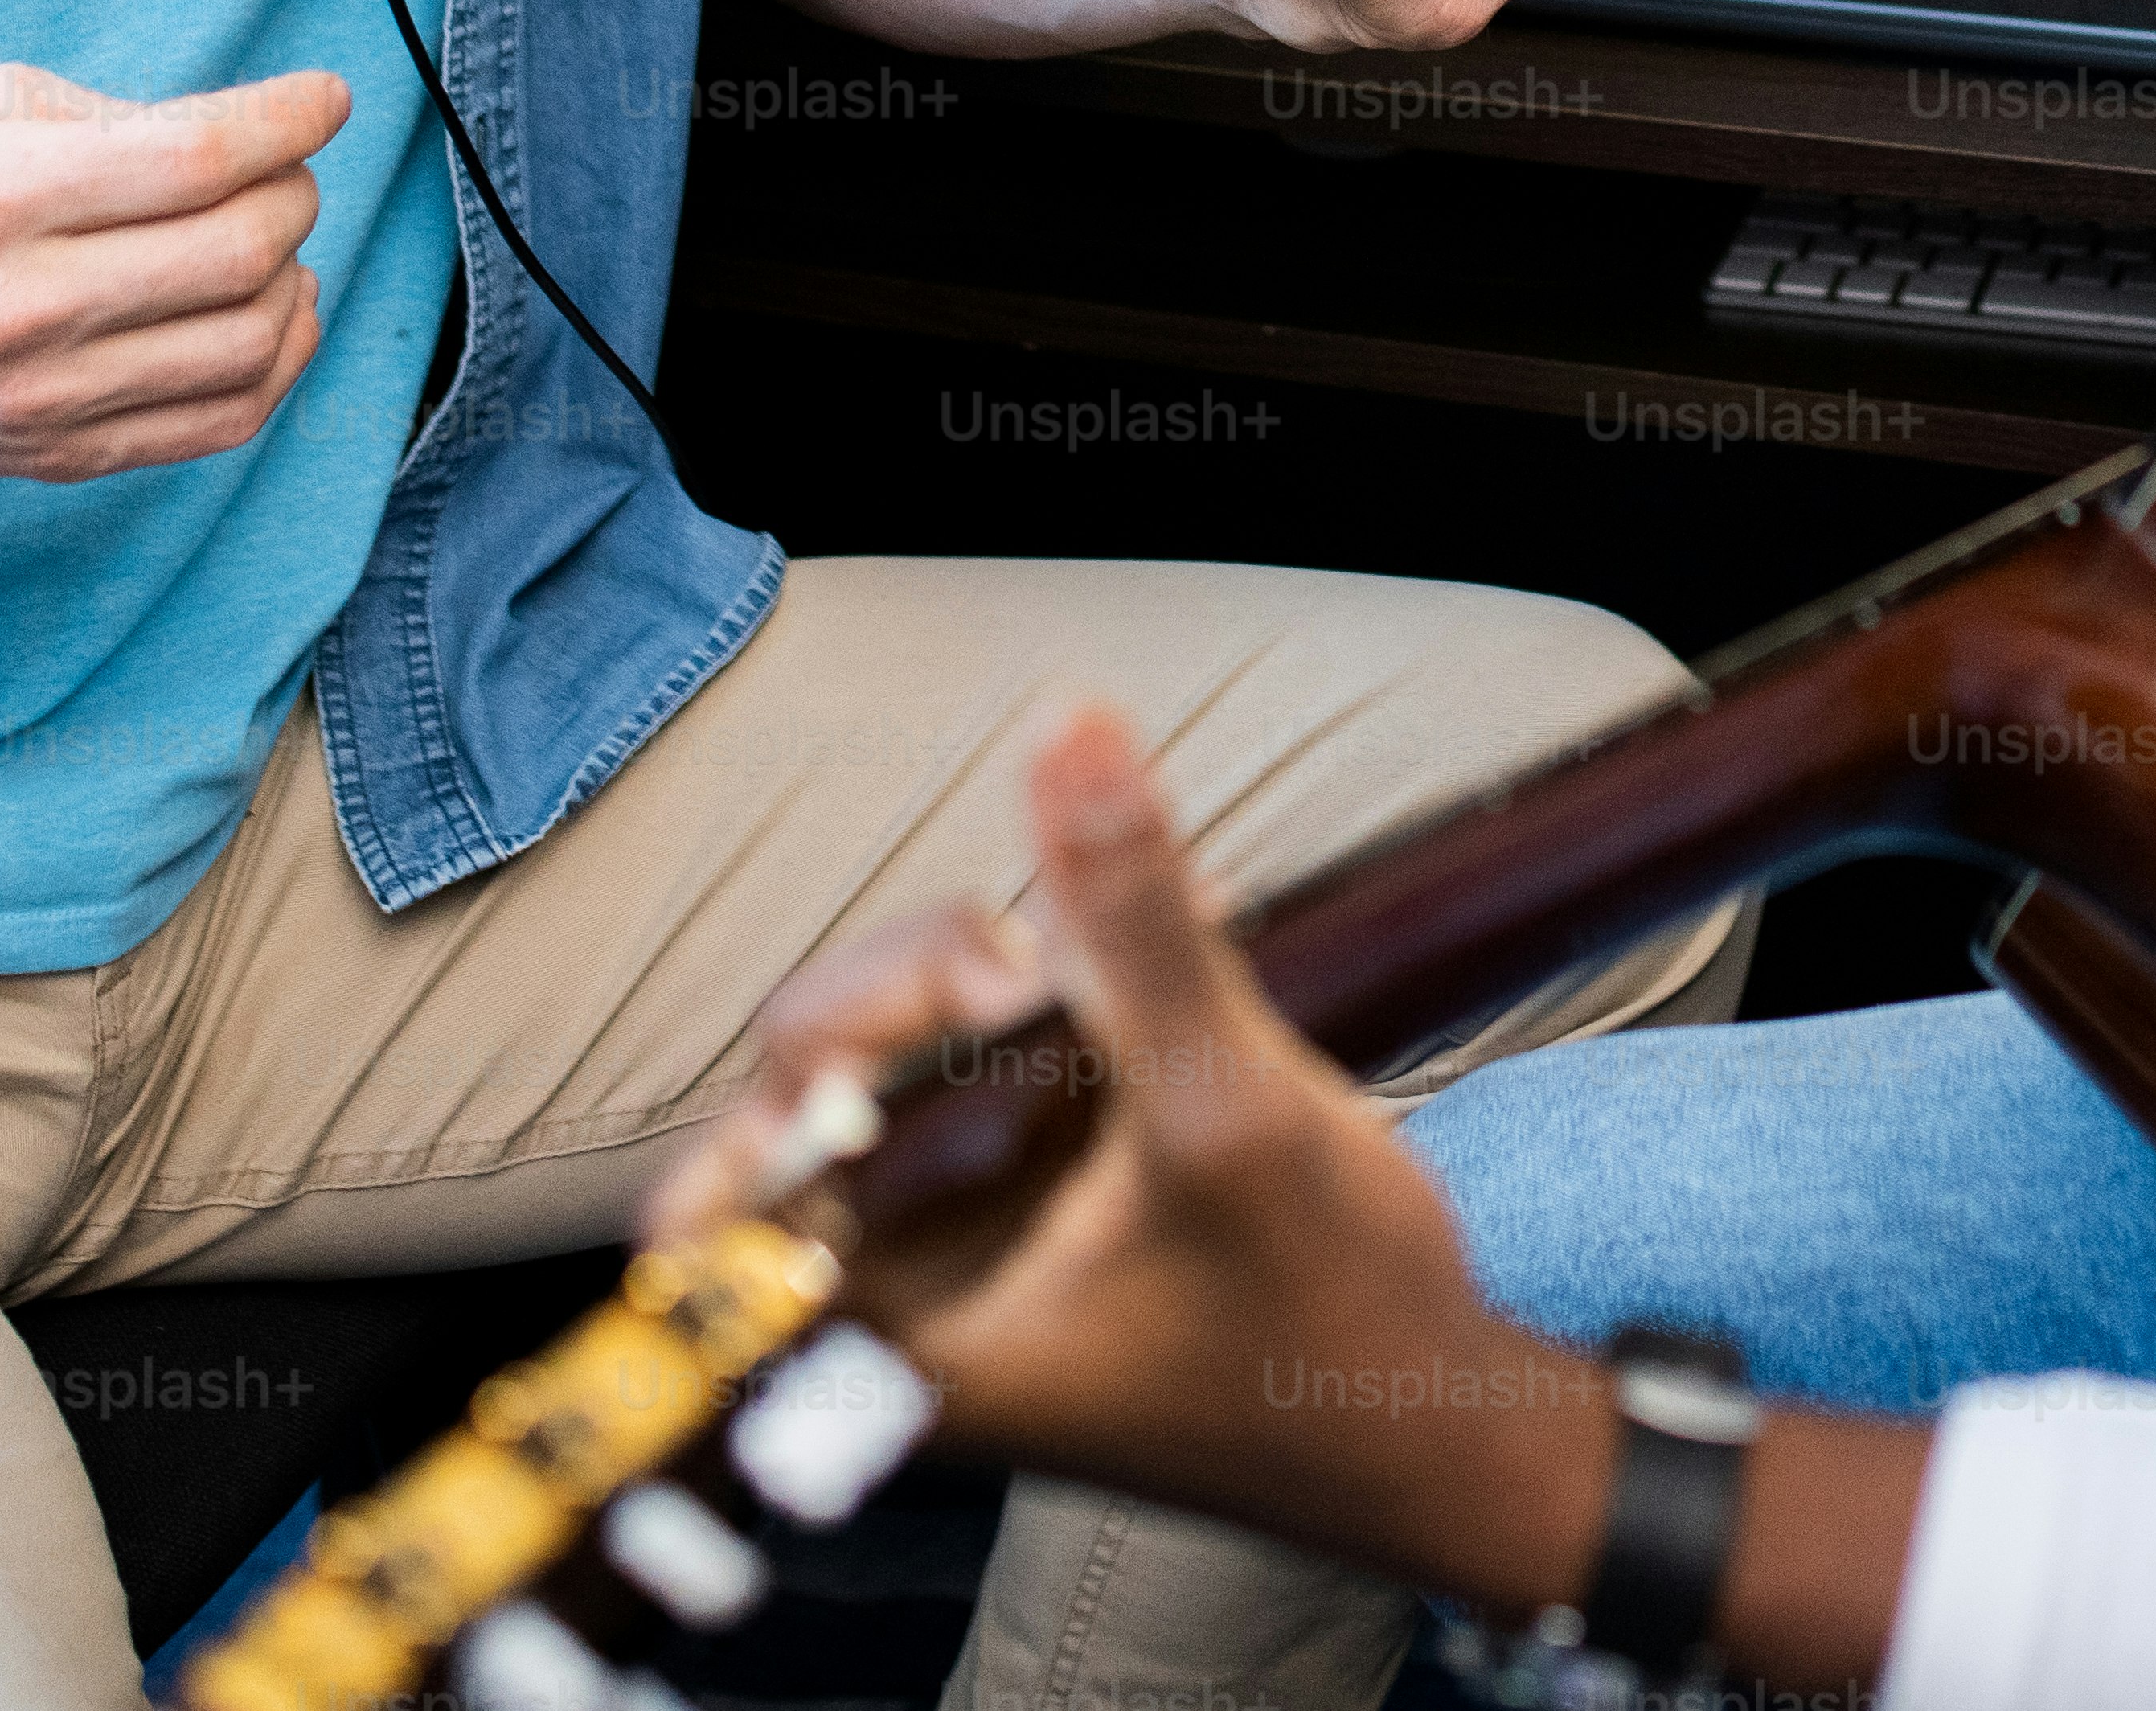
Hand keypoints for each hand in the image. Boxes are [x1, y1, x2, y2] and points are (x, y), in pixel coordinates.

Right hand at [0, 63, 343, 474]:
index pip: (196, 157)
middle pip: (239, 248)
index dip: (289, 119)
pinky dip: (280, 360)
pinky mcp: (58, 455)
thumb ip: (119, 118)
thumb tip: (255, 135)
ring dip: (294, 272)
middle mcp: (15, 309)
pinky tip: (271, 310)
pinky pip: (225, 421)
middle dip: (294, 190)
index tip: (324, 99)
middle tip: (284, 165)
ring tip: (268, 234)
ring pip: (251, 339)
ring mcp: (38, 398)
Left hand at [642, 708, 1613, 1603]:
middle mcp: (896, 1313)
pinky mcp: (1029, 1223)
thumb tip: (1069, 722)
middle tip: (1043, 967)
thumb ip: (1135, 923)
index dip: (800, 1072)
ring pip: (884, 1076)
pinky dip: (1037, 1017)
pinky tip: (1141, 974)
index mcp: (891, 1345)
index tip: (970, 1001)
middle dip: (912, 995)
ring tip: (1108, 955)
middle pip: (795, 1102)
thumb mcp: (1228, 1111)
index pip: (710, 1208)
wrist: (1445, 1433)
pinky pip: (970, 1089)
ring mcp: (962, 1263)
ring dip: (977, 992)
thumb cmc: (1334, 1326)